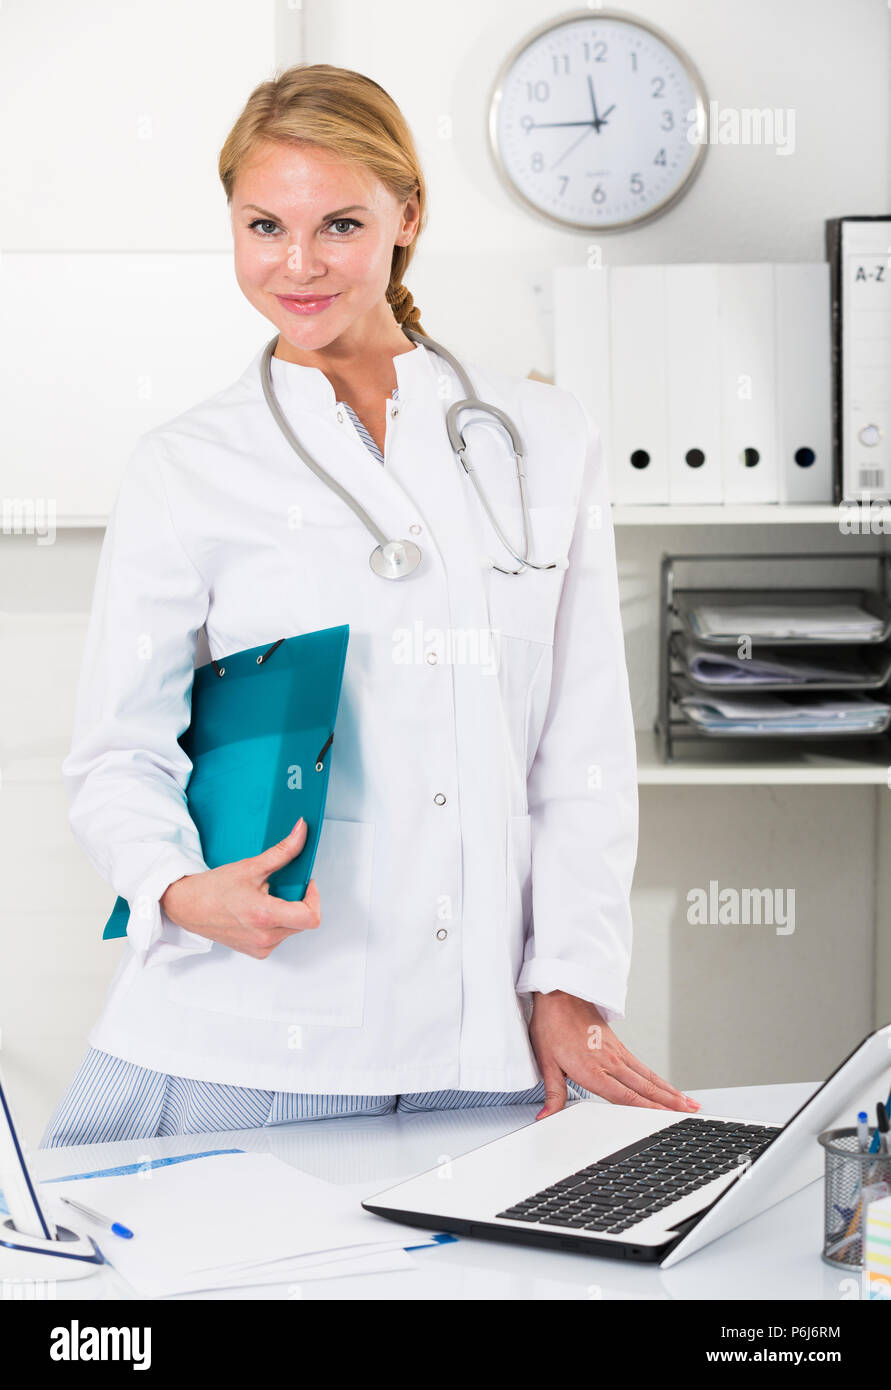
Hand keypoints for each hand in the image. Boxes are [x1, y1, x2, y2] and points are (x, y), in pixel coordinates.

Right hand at [160, 817, 320, 958]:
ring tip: (265, 899)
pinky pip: (279, 937)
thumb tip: (301, 833)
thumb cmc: (213, 889)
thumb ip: (283, 851)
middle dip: (299, 902)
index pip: (310, 917)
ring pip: (292, 929)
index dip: (314, 898)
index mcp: (264, 916)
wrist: (187, 906)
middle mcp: (264, 937)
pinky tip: (260, 911)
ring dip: (287, 913)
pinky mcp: (256, 952)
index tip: (307, 884)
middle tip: (281, 887)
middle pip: (302, 921)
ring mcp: (260, 947)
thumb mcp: (251, 866)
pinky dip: (277, 923)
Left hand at [528, 990, 700, 1119]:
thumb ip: (553, 1093)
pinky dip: (657, 1078)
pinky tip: (664, 1085)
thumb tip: (547, 1116)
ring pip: (647, 1076)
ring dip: (669, 1091)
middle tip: (689, 1112)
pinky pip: (642, 1066)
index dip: (647, 1108)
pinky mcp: (618, 1045)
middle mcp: (609, 1061)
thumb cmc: (552, 1024)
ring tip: (687, 1102)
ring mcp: (616, 1053)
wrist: (559, 994)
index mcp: (591, 1069)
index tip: (664, 1117)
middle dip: (668, 1102)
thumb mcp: (545, 1061)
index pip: (624, 1095)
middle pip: (644, 1086)